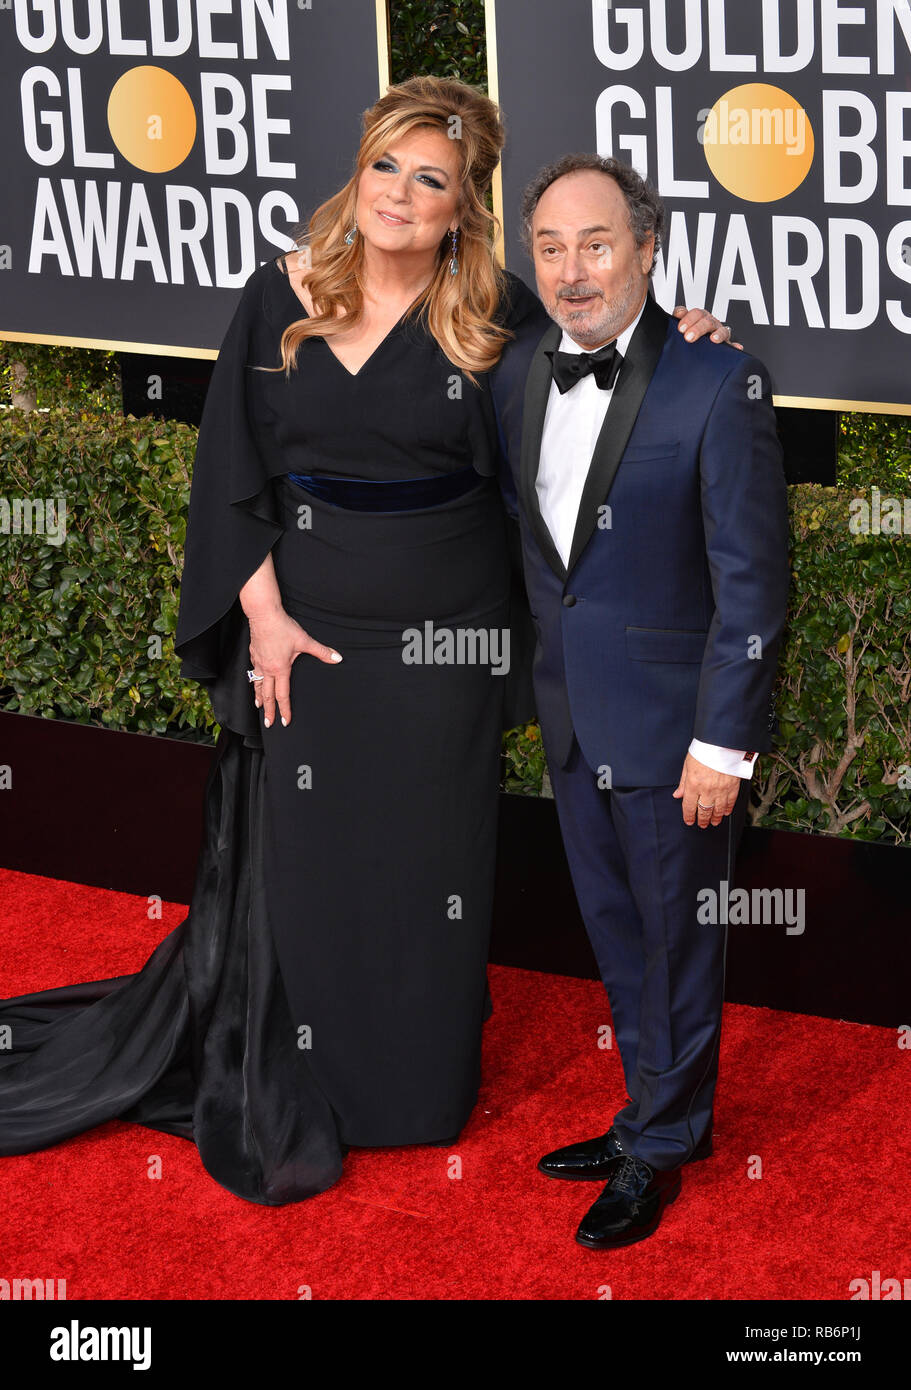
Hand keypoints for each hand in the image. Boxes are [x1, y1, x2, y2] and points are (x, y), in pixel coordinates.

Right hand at [248, 609, 341, 727]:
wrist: (263, 614)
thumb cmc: (282, 627)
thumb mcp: (305, 640)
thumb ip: (322, 651)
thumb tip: (337, 658)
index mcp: (280, 669)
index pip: (282, 695)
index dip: (284, 710)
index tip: (285, 721)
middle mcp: (267, 668)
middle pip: (267, 695)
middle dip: (269, 711)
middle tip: (269, 723)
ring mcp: (258, 662)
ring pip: (257, 684)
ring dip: (259, 698)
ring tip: (258, 707)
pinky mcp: (253, 654)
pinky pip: (253, 672)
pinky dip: (254, 681)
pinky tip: (255, 681)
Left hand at [672, 752, 739, 827]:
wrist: (723, 743)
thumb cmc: (704, 751)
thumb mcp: (688, 765)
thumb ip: (683, 782)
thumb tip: (678, 795)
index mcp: (693, 784)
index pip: (689, 806)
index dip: (689, 816)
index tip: (689, 821)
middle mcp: (707, 789)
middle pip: (704, 811)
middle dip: (702, 820)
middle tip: (702, 824)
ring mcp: (721, 790)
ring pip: (718, 810)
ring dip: (715, 818)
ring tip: (713, 822)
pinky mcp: (733, 787)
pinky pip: (730, 802)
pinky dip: (727, 809)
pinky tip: (724, 813)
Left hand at [673, 305, 742, 349]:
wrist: (692, 355)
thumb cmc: (686, 337)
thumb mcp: (680, 329)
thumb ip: (676, 320)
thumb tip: (679, 312)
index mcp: (699, 317)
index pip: (695, 313)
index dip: (688, 319)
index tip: (681, 329)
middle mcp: (710, 323)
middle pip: (707, 321)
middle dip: (698, 328)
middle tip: (689, 337)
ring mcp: (719, 333)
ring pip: (722, 330)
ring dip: (718, 334)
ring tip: (713, 340)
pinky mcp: (726, 345)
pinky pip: (732, 345)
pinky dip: (735, 346)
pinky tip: (736, 348)